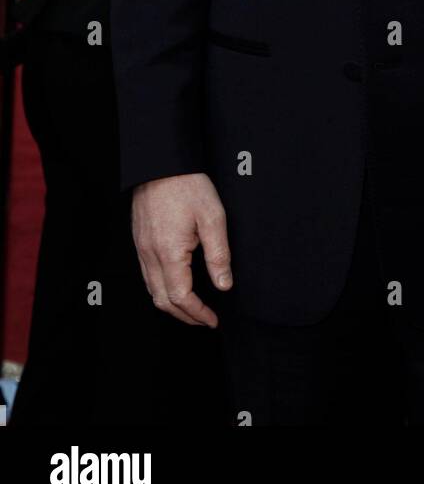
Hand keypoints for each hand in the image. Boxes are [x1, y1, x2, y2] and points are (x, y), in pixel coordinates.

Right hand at [131, 172, 232, 326]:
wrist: (161, 162)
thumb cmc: (188, 185)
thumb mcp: (213, 217)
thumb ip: (218, 255)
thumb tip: (224, 285)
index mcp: (169, 252)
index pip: (181, 297)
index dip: (198, 313)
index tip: (213, 320)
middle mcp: (150, 255)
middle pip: (163, 300)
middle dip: (184, 316)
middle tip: (205, 320)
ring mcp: (141, 248)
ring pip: (151, 290)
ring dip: (171, 305)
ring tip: (192, 309)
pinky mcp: (139, 241)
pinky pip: (146, 276)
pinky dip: (161, 289)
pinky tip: (175, 286)